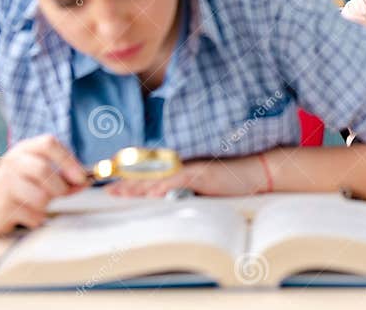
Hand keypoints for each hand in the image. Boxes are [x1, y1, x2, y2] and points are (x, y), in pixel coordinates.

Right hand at [0, 134, 88, 234]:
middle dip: (59, 187)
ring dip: (46, 204)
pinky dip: (36, 218)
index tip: (80, 177)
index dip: (68, 160)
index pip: (48, 144)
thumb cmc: (20, 184)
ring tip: (37, 202)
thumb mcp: (39, 172)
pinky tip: (26, 212)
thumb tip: (84, 181)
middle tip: (60, 194)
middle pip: (44, 171)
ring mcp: (4, 184)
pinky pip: (33, 215)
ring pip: (40, 196)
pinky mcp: (2, 207)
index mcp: (25, 149)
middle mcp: (13, 162)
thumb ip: (63, 176)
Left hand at [105, 155, 268, 197]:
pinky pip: (179, 179)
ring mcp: (191, 167)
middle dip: (128, 184)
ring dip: (140, 185)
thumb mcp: (203, 187)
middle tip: (110, 192)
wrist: (255, 172)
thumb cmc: (230, 181)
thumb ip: (184, 190)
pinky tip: (152, 192)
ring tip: (122, 193)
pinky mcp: (202, 173)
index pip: (152, 174)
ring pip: (159, 176)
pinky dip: (164, 185)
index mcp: (181, 168)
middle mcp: (183, 165)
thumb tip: (164, 199)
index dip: (132, 181)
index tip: (114, 189)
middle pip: (149, 174)